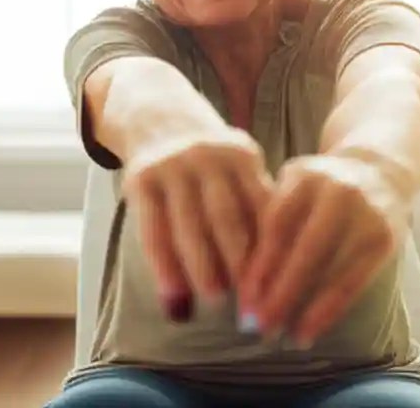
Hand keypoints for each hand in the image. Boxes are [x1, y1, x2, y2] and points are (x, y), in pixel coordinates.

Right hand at [122, 126, 272, 322]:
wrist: (160, 120)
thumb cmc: (213, 166)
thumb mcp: (239, 170)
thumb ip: (256, 207)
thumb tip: (277, 270)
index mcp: (241, 154)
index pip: (259, 205)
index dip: (269, 247)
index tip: (278, 284)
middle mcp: (206, 155)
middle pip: (225, 215)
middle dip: (239, 261)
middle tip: (251, 298)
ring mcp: (171, 165)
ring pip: (189, 225)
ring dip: (203, 266)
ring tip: (216, 298)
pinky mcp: (141, 179)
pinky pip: (153, 230)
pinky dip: (164, 266)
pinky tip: (173, 294)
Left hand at [238, 152, 409, 347]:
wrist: (377, 172)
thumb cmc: (319, 189)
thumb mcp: (292, 188)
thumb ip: (269, 222)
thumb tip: (243, 281)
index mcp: (307, 177)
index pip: (278, 225)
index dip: (260, 265)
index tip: (243, 299)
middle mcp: (340, 192)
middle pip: (306, 250)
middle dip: (280, 292)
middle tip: (257, 324)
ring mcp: (367, 216)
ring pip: (332, 271)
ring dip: (303, 308)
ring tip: (279, 333)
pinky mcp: (385, 239)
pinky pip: (353, 284)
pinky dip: (328, 312)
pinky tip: (307, 331)